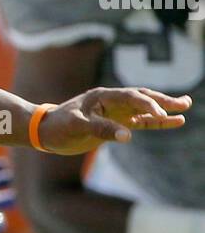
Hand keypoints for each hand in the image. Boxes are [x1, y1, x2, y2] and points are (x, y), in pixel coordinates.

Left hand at [38, 88, 190, 154]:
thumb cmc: (59, 126)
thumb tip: (128, 136)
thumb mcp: (77, 127)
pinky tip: (172, 122)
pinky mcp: (117, 123)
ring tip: (185, 107)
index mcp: (102, 96)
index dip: (146, 104)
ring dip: (164, 109)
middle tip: (184, 103)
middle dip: (163, 101)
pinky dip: (156, 122)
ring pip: (145, 109)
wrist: (46, 132)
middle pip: (142, 98)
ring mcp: (116, 112)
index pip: (130, 97)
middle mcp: (112, 101)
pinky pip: (141, 121)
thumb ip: (102, 130)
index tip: (160, 114)